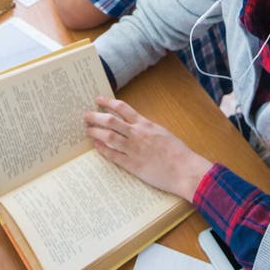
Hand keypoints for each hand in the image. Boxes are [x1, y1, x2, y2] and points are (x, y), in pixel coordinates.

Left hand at [84, 97, 211, 200]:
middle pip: (111, 121)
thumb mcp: (162, 132)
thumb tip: (136, 125)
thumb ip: (148, 128)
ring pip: (109, 137)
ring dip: (96, 132)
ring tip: (87, 130)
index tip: (99, 99)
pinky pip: (113, 156)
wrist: (184, 170)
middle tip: (86, 115)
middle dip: (96, 116)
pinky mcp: (132, 165)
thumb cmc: (177, 152)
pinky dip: (103, 150)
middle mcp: (137, 134)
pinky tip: (96, 146)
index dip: (109, 102)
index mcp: (145, 124)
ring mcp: (133, 150)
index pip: (123, 108)